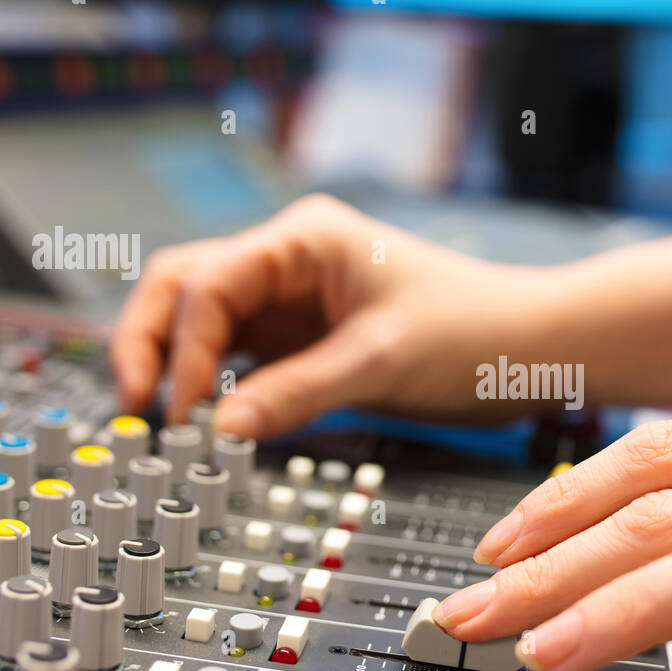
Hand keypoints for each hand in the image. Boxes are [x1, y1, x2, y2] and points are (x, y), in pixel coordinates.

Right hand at [111, 194, 554, 436]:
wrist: (533, 347)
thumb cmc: (474, 332)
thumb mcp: (380, 361)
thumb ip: (295, 394)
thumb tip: (217, 433)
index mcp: (303, 237)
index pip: (209, 282)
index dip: (186, 348)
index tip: (185, 412)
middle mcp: (289, 258)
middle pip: (184, 288)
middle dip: (153, 344)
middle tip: (138, 409)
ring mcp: (294, 297)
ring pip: (204, 320)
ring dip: (177, 364)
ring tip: (159, 422)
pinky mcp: (306, 336)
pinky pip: (241, 354)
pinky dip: (216, 384)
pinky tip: (203, 420)